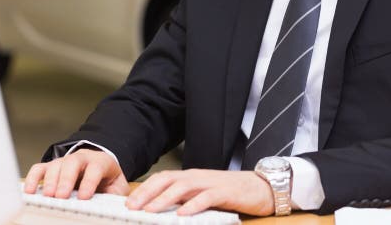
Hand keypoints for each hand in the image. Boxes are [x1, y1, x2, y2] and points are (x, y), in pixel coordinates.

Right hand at [23, 148, 129, 199]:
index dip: (89, 181)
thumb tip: (116, 209)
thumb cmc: (107, 179)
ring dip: (50, 181)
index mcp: (100, 162)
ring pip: (55, 165)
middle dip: (66, 180)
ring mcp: (64, 161)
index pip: (95, 168)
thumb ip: (115, 195)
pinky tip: (29, 191)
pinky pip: (39, 169)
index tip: (84, 196)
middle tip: (62, 196)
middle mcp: (81, 159)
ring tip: (47, 196)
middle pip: (72, 163)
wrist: (99, 165)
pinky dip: (33, 178)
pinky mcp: (51, 167)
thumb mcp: (117, 186)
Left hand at [126, 169, 273, 215]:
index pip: (163, 179)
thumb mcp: (204, 196)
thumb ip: (186, 200)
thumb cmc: (231, 194)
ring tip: (149, 210)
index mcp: (191, 177)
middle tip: (132, 207)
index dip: (145, 189)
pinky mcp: (225, 193)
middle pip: (168, 180)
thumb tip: (163, 212)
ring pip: (183, 187)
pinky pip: (206, 198)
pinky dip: (193, 205)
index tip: (129, 203)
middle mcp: (198, 177)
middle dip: (148, 193)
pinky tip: (182, 214)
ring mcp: (211, 183)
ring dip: (164, 199)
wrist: (261, 187)